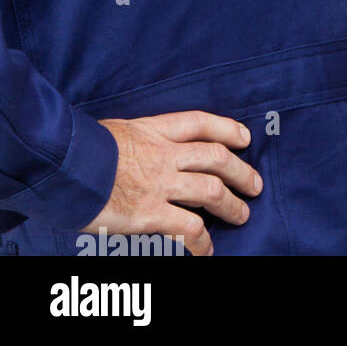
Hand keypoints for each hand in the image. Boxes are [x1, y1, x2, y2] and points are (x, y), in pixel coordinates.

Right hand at [83, 111, 261, 256]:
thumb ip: (135, 140)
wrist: (64, 163)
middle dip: (241, 172)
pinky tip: (206, 250)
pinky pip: (188, 228)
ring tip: (242, 215)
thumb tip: (140, 151)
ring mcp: (161, 183)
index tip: (245, 138)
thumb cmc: (80, 148)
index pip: (201, 123)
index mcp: (155, 129)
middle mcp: (165, 154)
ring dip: (231, 205)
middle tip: (255, 185)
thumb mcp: (114, 132)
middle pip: (216, 158)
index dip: (227, 129)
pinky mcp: (151, 213)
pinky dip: (201, 241)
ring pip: (211, 190)